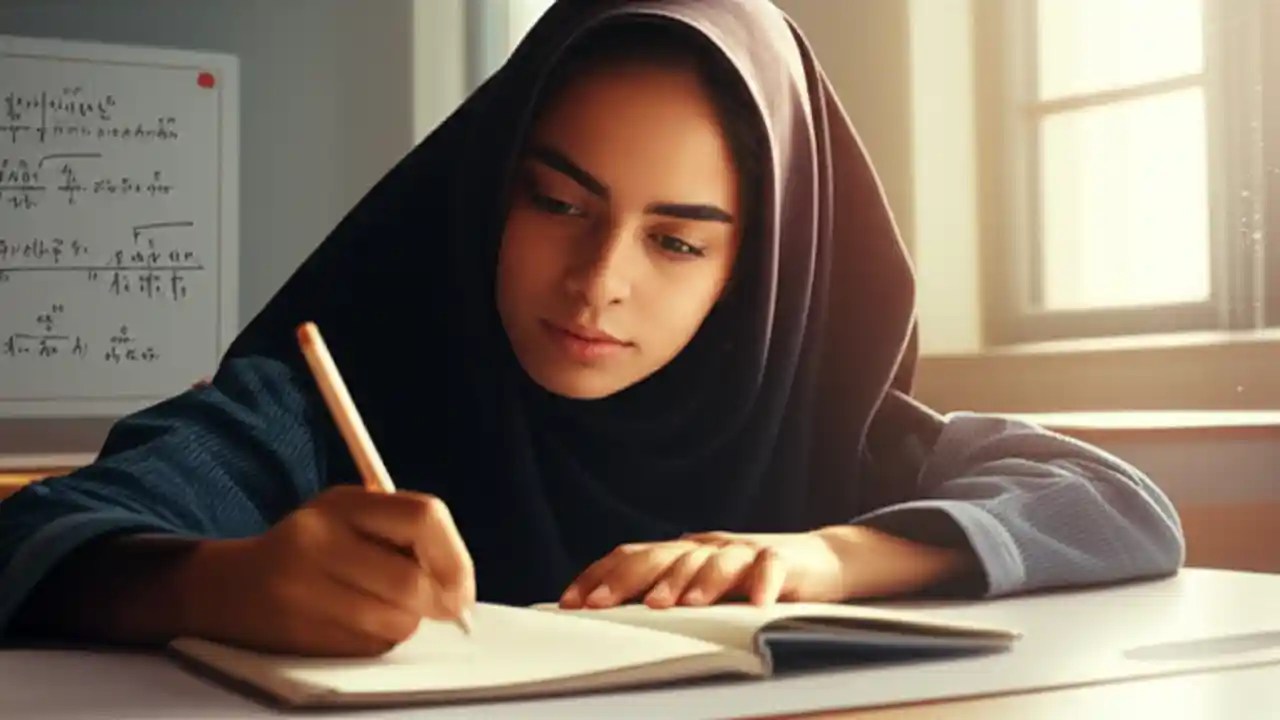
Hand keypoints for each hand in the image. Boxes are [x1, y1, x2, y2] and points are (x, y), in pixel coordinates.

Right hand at [192, 485, 474, 655]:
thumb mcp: (350, 517)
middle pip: (412, 583)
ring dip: (406, 622)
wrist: (229, 588)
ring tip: (382, 607)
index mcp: (342, 503)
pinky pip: (370, 647)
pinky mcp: (300, 634)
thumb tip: (460, 589)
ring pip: (396, 622)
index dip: (456, 556)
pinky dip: (378, 641)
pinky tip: (354, 623)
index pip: (424, 517)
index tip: (461, 584)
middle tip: (440, 607)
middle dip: (437, 602)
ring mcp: (305, 591)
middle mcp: (319, 542)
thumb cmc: (311, 548)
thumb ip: (407, 534)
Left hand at [558, 526, 975, 609]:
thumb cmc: (753, 580)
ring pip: (717, 562)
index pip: (635, 555)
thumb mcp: (706, 586)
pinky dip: (763, 584)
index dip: (601, 575)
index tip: (570, 602)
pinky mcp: (787, 562)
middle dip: (629, 580)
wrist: (824, 560)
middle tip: (601, 605)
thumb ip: (668, 594)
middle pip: (666, 556)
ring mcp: (748, 551)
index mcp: (686, 551)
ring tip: (672, 605)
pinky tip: (753, 605)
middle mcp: (711, 546)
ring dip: (693, 582)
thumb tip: (609, 619)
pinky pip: (772, 570)